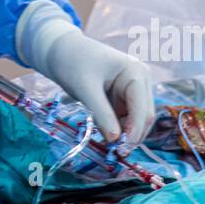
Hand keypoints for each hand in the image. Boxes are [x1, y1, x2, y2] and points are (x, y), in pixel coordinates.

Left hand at [43, 30, 154, 145]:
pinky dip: (117, 129)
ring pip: (136, 121)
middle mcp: (141, 81)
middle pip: (143, 117)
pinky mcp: (124, 97)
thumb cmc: (73, 63)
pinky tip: (105, 138)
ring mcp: (134, 89)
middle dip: (130, 136)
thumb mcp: (86, 89)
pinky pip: (125, 118)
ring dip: (124, 135)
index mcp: (136, 73)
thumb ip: (102, 114)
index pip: (142, 110)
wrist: (61, 50)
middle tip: (113, 154)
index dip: (134, 132)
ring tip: (107, 148)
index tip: (120, 150)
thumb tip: (115, 141)